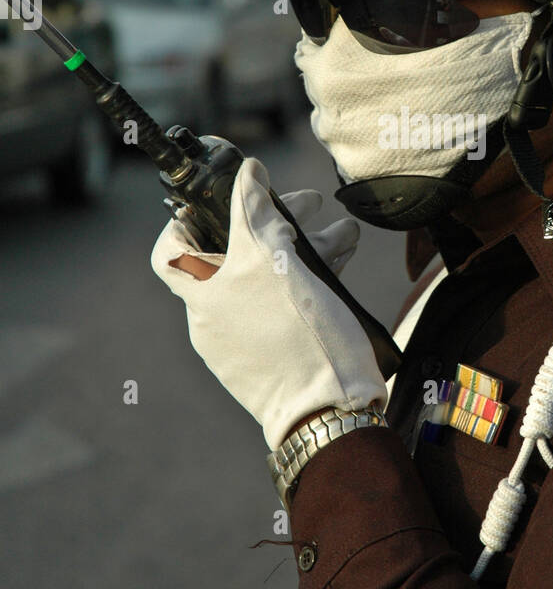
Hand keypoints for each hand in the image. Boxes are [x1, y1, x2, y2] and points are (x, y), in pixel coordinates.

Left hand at [151, 158, 386, 449]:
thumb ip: (256, 214)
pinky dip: (305, 281)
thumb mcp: (276, 263)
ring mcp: (243, 341)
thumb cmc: (298, 340)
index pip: (171, 252)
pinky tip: (339, 265)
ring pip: (266, 280)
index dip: (188, 220)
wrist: (329, 414)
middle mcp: (215, 320)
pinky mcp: (273, 357)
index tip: (219, 200)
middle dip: (273, 223)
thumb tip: (247, 173)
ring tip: (344, 234)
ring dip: (301, 249)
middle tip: (310, 204)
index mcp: (204, 297)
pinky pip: (281, 308)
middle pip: (234, 257)